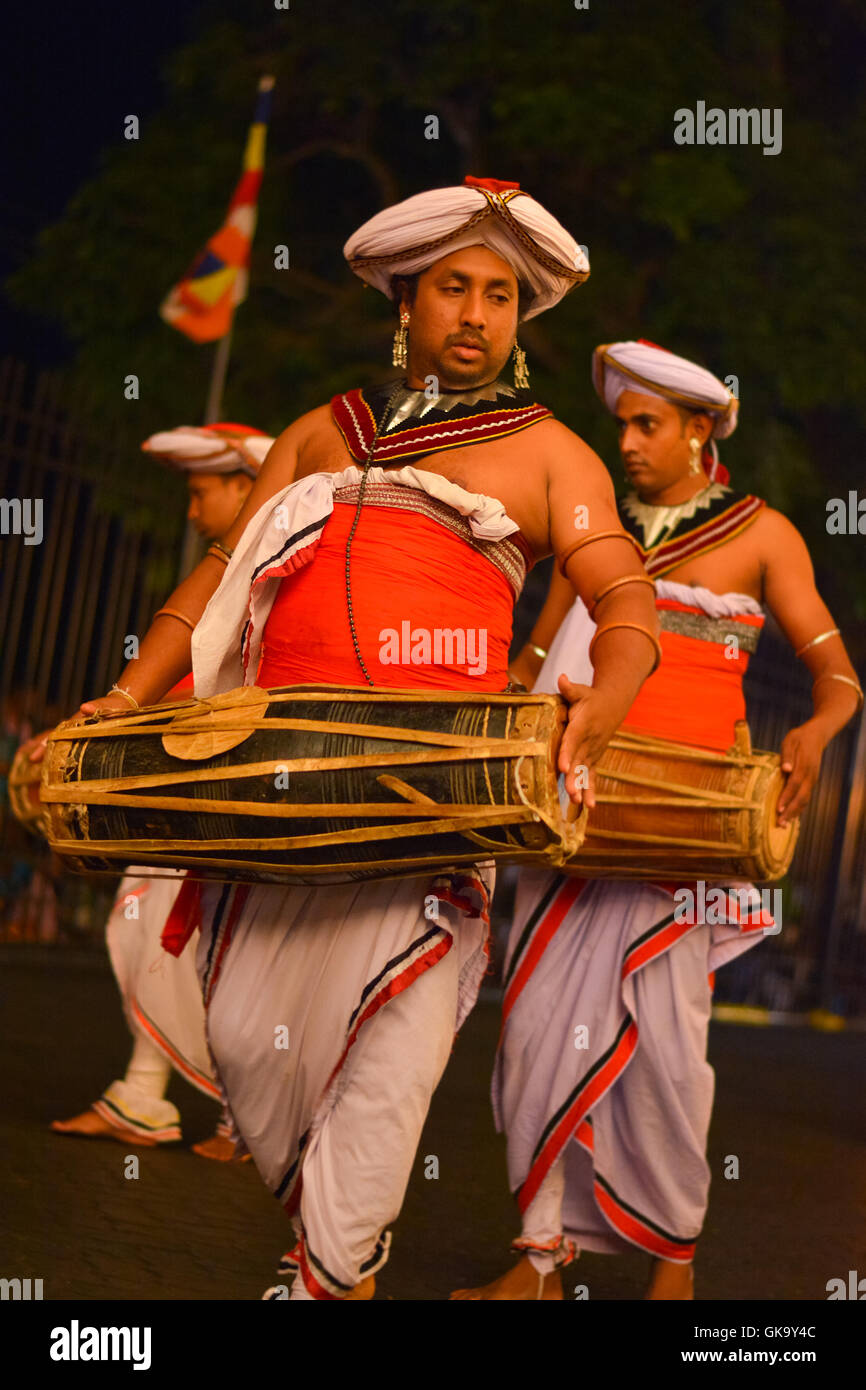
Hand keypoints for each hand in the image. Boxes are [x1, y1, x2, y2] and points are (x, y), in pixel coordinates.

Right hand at [25, 693, 130, 763]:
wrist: (125, 705)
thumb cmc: (114, 706)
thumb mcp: (106, 706)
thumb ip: (96, 707)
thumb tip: (84, 707)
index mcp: (76, 723)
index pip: (55, 735)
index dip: (44, 746)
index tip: (32, 758)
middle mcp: (75, 729)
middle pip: (55, 741)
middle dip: (43, 752)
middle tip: (30, 764)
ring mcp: (81, 735)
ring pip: (63, 746)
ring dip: (53, 756)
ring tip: (42, 772)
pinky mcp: (89, 740)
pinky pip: (74, 749)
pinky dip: (66, 757)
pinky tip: (63, 770)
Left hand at [556, 675, 619, 807]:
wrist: (613, 705)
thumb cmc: (591, 698)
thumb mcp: (581, 691)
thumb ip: (570, 688)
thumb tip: (561, 678)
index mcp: (583, 725)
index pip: (574, 740)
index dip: (569, 753)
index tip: (564, 766)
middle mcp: (589, 741)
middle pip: (580, 761)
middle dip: (574, 777)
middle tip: (569, 791)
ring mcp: (594, 752)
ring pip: (586, 771)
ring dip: (582, 787)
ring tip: (577, 802)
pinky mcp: (595, 758)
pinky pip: (592, 776)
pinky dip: (591, 791)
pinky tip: (588, 807)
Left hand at [778, 722, 825, 825]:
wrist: (816, 736)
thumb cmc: (799, 738)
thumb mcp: (790, 741)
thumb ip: (787, 755)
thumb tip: (785, 769)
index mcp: (804, 766)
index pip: (794, 784)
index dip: (786, 797)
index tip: (778, 808)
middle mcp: (810, 776)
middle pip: (801, 797)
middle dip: (790, 811)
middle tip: (780, 823)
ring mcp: (812, 780)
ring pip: (805, 800)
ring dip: (795, 813)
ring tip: (784, 824)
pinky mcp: (811, 782)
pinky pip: (806, 797)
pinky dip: (799, 808)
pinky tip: (791, 816)